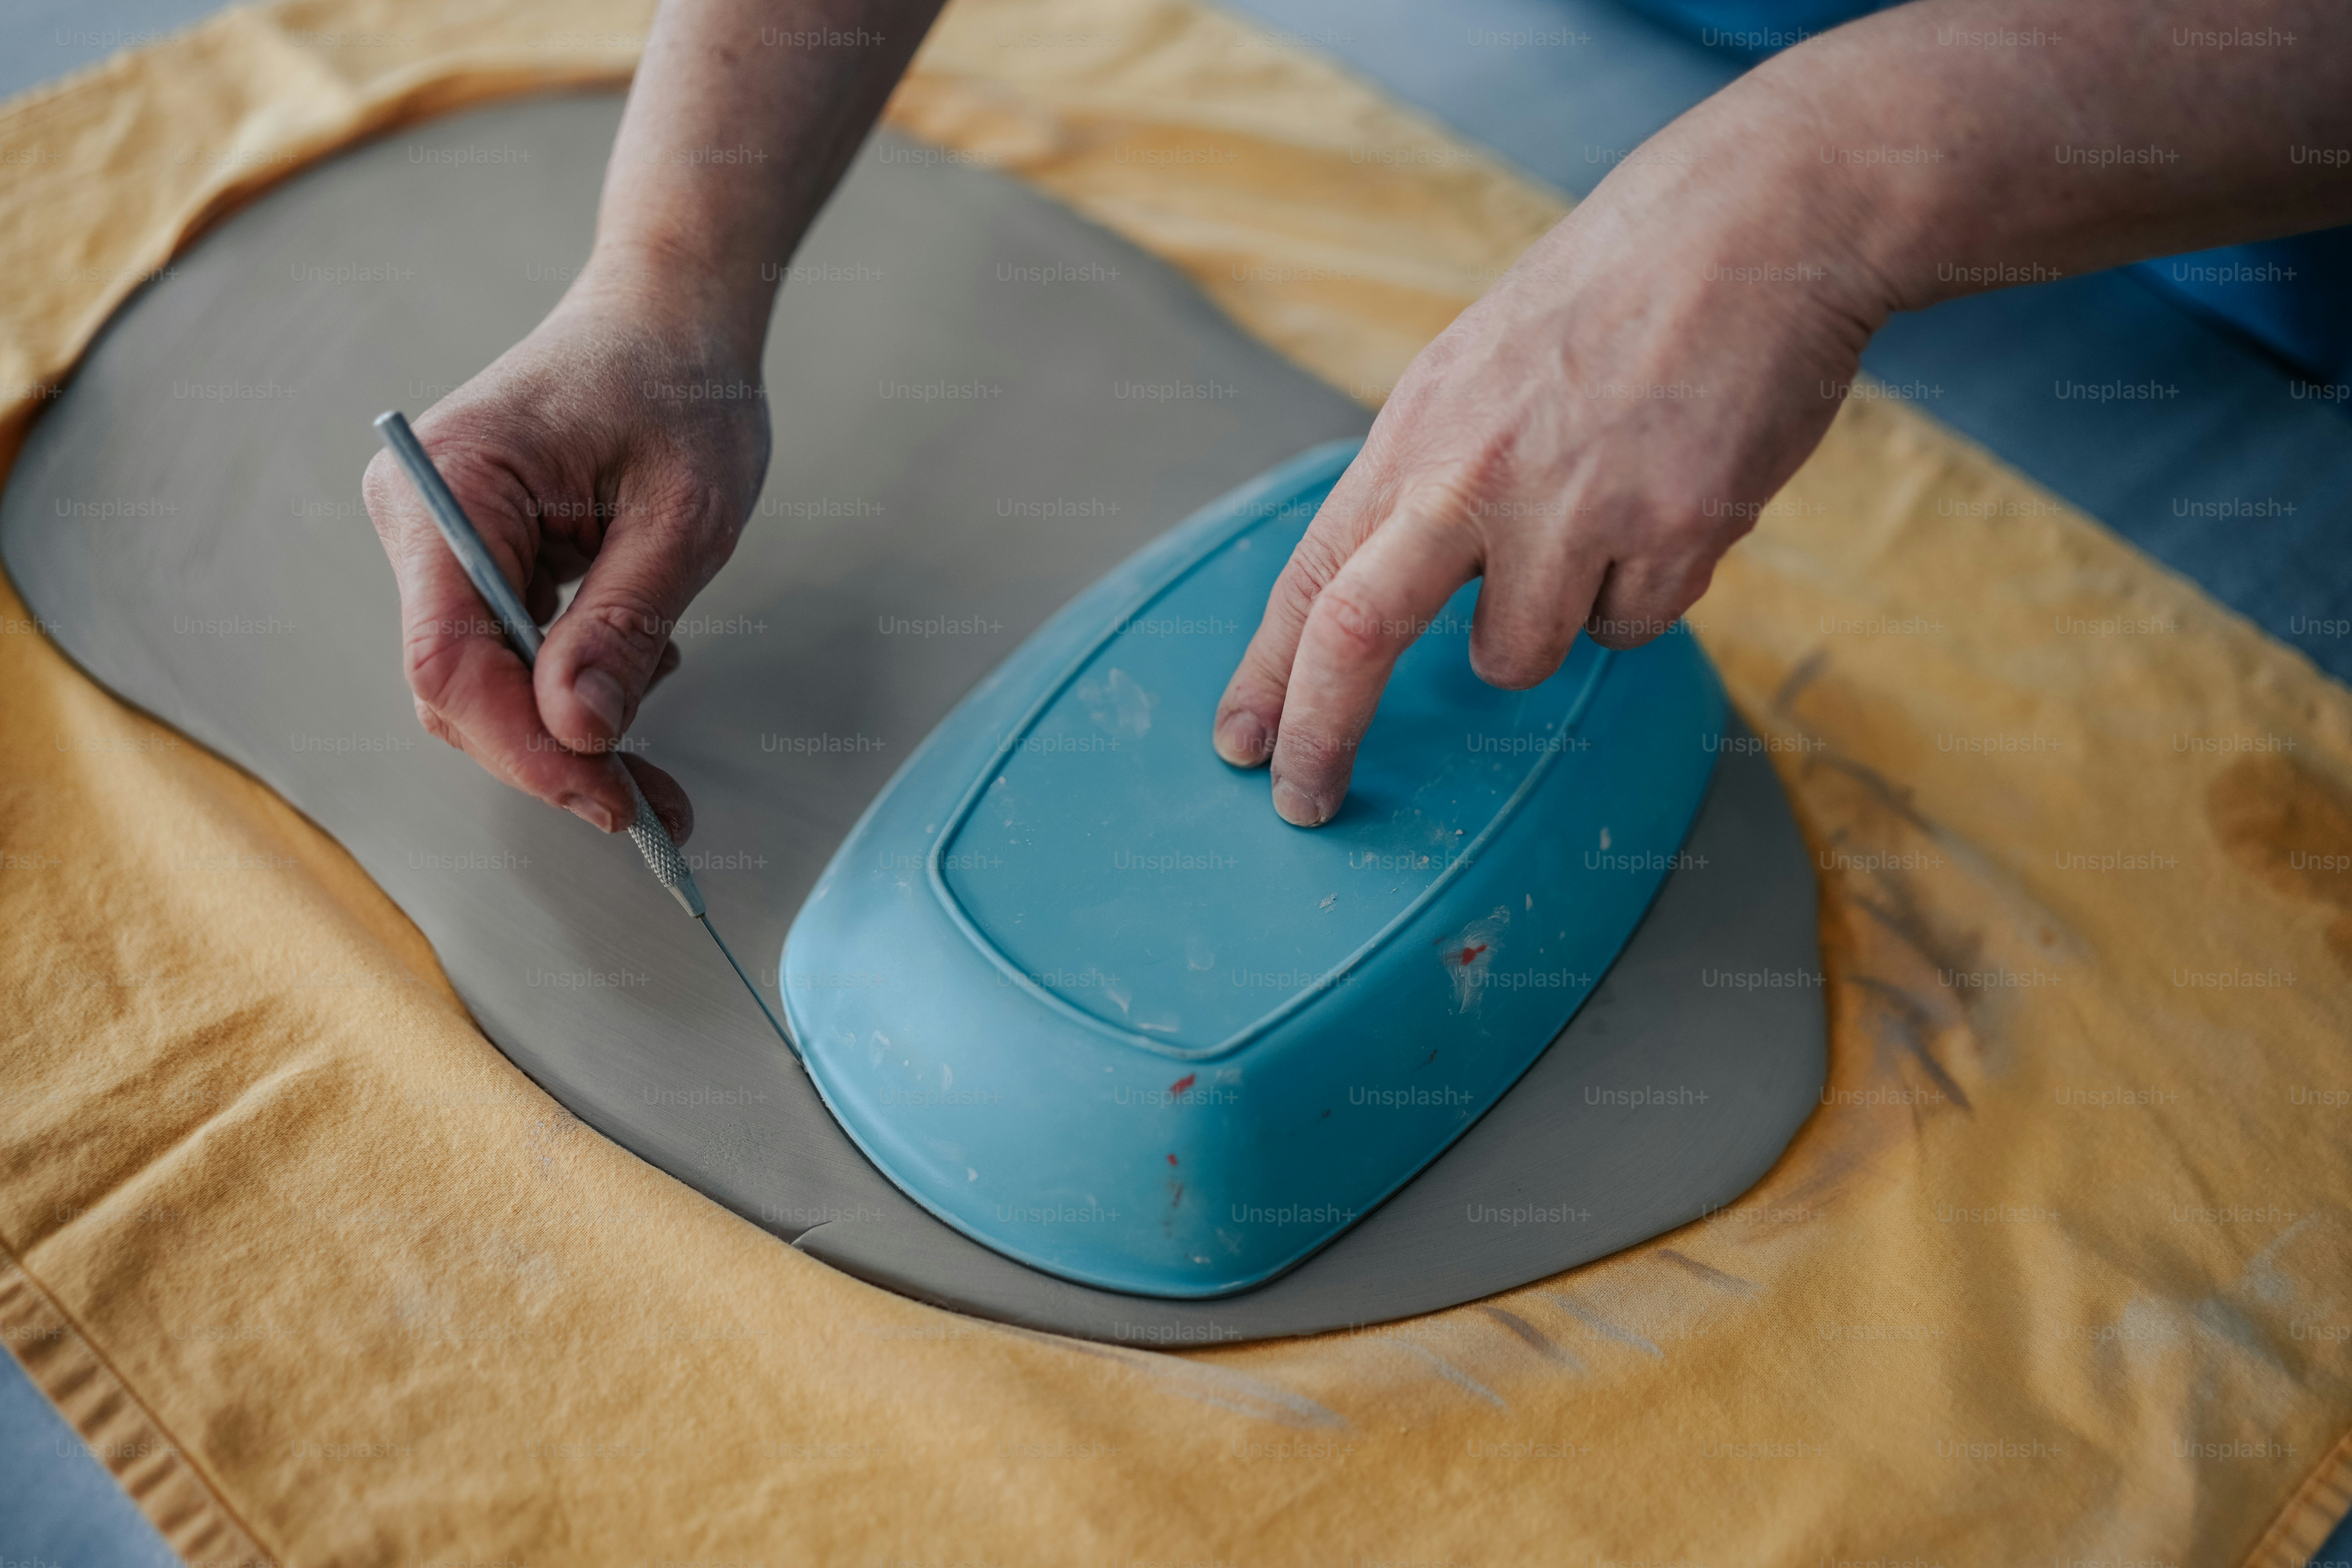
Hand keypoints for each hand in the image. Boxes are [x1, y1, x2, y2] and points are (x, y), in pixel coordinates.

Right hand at [362, 262, 770, 840]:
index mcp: (450, 482)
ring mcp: (442, 540)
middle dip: (553, 756)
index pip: (451, 659)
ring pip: (484, 683)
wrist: (672, 318)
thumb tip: (578, 732)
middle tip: (653, 809)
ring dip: (567, 736)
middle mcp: (421, 515)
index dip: (524, 748)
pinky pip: (508, 653)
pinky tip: (637, 682)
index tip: (610, 801)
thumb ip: (623, 626)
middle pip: (459, 685)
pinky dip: (571, 692)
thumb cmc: (680, 388)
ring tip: (657, 777)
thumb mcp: (682, 516)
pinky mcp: (479, 558)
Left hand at [1210, 102, 1884, 825]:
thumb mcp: (1477, 372)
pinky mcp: (1676, 530)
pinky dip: (1642, 591)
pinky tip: (1670, 500)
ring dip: (1549, 621)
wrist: (1760, 222)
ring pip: (1522, 653)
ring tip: (1600, 519)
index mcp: (1419, 430)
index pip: (1315, 572)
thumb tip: (1395, 584)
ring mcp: (1577, 506)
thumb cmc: (1615, 295)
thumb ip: (1429, 482)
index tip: (1241, 743)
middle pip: (1360, 631)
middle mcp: (1477, 472)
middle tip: (1303, 802)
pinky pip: (1631, 627)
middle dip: (1321, 733)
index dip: (1269, 672)